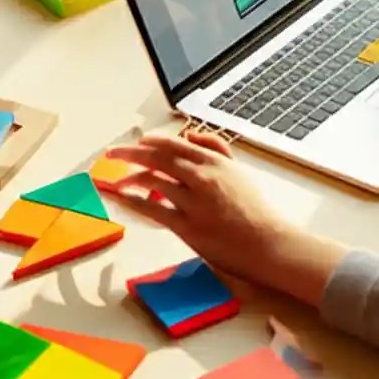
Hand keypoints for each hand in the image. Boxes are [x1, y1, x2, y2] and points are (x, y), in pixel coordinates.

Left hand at [104, 132, 343, 304]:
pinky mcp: (186, 226)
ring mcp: (192, 202)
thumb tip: (190, 136)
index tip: (136, 142)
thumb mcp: (239, 171)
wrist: (266, 243)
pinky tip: (120, 198)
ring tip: (114, 181)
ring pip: (151, 182)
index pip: (174, 144)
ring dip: (128, 178)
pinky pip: (152, 210)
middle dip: (129, 154)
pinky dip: (132, 201)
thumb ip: (216, 149)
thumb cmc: (254, 209)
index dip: (150, 141)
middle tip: (112, 155)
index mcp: (214, 162)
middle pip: (156, 158)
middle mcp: (201, 177)